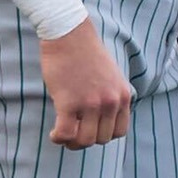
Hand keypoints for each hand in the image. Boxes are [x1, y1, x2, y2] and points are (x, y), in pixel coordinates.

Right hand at [39, 18, 133, 149]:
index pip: (119, 132)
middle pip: (102, 139)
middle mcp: (111, 101)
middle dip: (86, 139)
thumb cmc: (86, 55)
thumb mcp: (110, 77)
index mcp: (123, 95)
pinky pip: (66, 134)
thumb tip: (100, 122)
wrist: (70, 35)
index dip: (102, 134)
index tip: (89, 129)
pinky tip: (54, 133)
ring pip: (85, 141)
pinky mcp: (70, 102)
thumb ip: (110, 98)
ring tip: (63, 132)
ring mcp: (92, 103)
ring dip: (72, 142)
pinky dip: (58, 138)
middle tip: (73, 131)